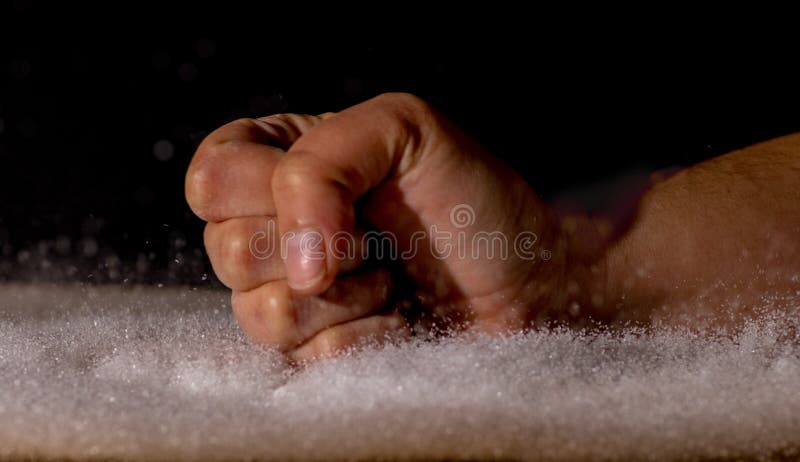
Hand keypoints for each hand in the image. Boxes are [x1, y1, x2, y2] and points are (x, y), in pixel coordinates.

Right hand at [186, 93, 567, 358]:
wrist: (527, 278)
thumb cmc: (471, 198)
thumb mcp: (402, 130)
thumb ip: (322, 162)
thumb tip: (297, 263)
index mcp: (281, 162)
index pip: (210, 177)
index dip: (270, 191)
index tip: (347, 193)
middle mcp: (274, 228)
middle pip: (226, 250)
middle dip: (321, 246)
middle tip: (377, 237)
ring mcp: (290, 297)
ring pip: (259, 313)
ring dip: (347, 296)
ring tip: (391, 277)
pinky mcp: (316, 352)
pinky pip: (306, 357)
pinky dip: (368, 335)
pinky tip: (399, 317)